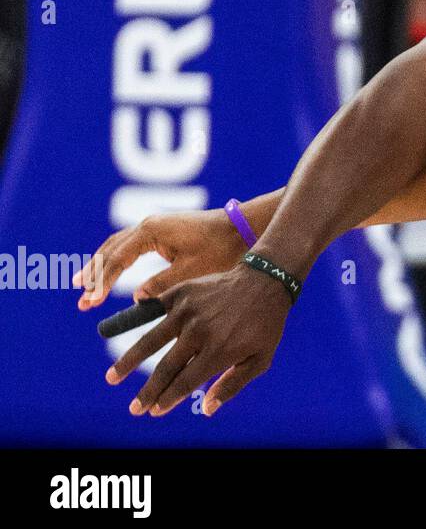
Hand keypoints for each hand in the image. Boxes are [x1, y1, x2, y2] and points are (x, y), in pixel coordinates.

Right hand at [74, 209, 247, 310]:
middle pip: (111, 251)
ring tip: (83, 284)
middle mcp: (148, 224)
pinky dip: (116, 258)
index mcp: (151, 231)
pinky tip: (110, 270)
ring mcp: (155, 225)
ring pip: (118, 246)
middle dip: (95, 276)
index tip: (92, 303)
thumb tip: (137, 298)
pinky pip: (130, 244)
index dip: (103, 283)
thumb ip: (161, 285)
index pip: (117, 260)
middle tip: (82, 300)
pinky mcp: (163, 230)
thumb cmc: (220, 249)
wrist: (241, 228)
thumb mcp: (190, 272)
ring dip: (101, 265)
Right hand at [104, 262, 291, 416]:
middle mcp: (200, 332)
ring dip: (128, 361)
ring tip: (112, 377)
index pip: (185, 382)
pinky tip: (114, 331)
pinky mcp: (182, 292)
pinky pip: (153, 309)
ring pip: (150, 341)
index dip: (168, 399)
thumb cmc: (264, 325)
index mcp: (219, 351)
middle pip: (165, 368)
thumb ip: (232, 385)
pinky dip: (135, 319)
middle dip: (148, 391)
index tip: (154, 411)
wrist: (265, 281)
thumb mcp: (259, 359)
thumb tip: (207, 410)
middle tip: (134, 408)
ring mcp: (188, 310)